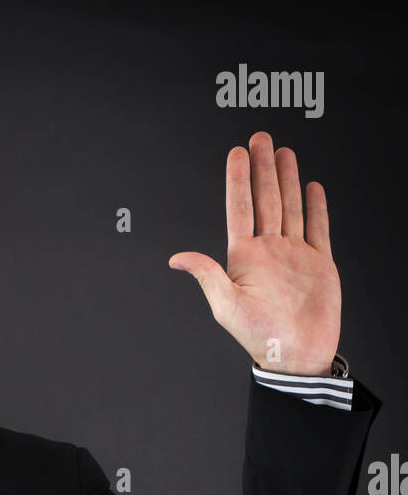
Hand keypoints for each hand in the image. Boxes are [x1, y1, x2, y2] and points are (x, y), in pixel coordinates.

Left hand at [168, 131, 340, 375]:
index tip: (237, 153)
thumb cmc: (260, 338)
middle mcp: (269, 251)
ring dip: (287, 179)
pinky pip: (318, 228)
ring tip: (284, 152)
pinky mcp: (318, 262)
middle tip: (260, 138)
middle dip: (263, 168)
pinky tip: (312, 187)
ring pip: (290, 207)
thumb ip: (207, 275)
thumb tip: (177, 258)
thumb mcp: (226, 307)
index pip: (239, 209)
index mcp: (245, 258)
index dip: (238, 179)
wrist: (297, 356)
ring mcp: (294, 254)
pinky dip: (316, 207)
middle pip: (265, 200)